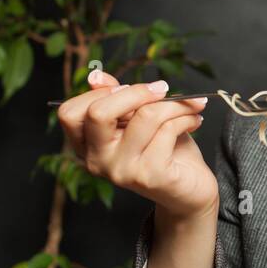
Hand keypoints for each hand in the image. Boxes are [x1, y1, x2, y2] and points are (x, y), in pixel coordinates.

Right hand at [56, 69, 218, 219]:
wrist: (190, 190)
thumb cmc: (163, 150)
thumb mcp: (137, 120)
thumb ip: (117, 99)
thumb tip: (97, 77)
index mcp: (86, 146)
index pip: (71, 113)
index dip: (100, 93)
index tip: (130, 87)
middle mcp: (97, 161)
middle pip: (98, 113)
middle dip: (136, 92)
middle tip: (162, 89)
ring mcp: (122, 171)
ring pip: (145, 116)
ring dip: (174, 104)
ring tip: (190, 106)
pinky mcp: (150, 176)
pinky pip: (167, 130)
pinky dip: (186, 118)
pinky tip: (195, 121)